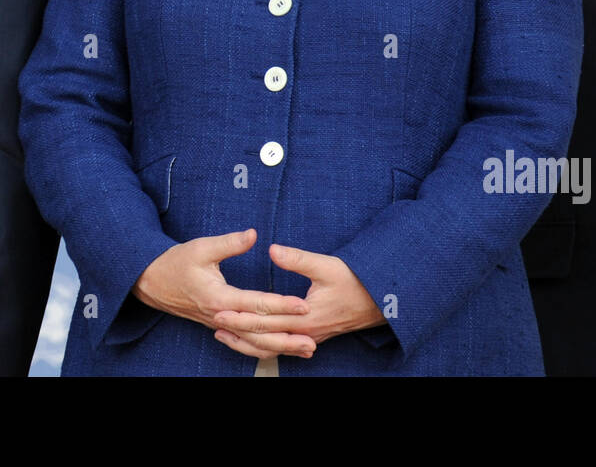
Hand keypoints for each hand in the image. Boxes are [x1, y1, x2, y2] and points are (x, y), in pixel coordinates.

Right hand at [132, 229, 315, 355]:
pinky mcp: (220, 325)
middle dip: (287, 335)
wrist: (152, 281)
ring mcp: (220, 323)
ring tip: (305, 350)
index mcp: (219, 297)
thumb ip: (229, 243)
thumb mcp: (201, 248)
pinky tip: (281, 349)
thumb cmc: (176, 262)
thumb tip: (253, 235)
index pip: (256, 304)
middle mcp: (221, 316)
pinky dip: (264, 348)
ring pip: (253, 342)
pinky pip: (245, 342)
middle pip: (259, 331)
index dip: (281, 304)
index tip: (303, 304)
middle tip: (312, 339)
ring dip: (280, 347)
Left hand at [213, 244, 387, 352]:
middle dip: (237, 331)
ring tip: (225, 335)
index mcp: (305, 316)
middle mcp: (305, 331)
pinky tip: (253, 340)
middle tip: (214, 323)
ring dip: (248, 342)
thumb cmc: (355, 280)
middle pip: (264, 336)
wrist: (381, 299)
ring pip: (272, 346)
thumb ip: (297, 259)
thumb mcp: (326, 265)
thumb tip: (271, 249)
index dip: (240, 316)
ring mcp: (310, 336)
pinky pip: (283, 346)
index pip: (264, 320)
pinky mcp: (313, 335)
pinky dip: (264, 345)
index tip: (218, 311)